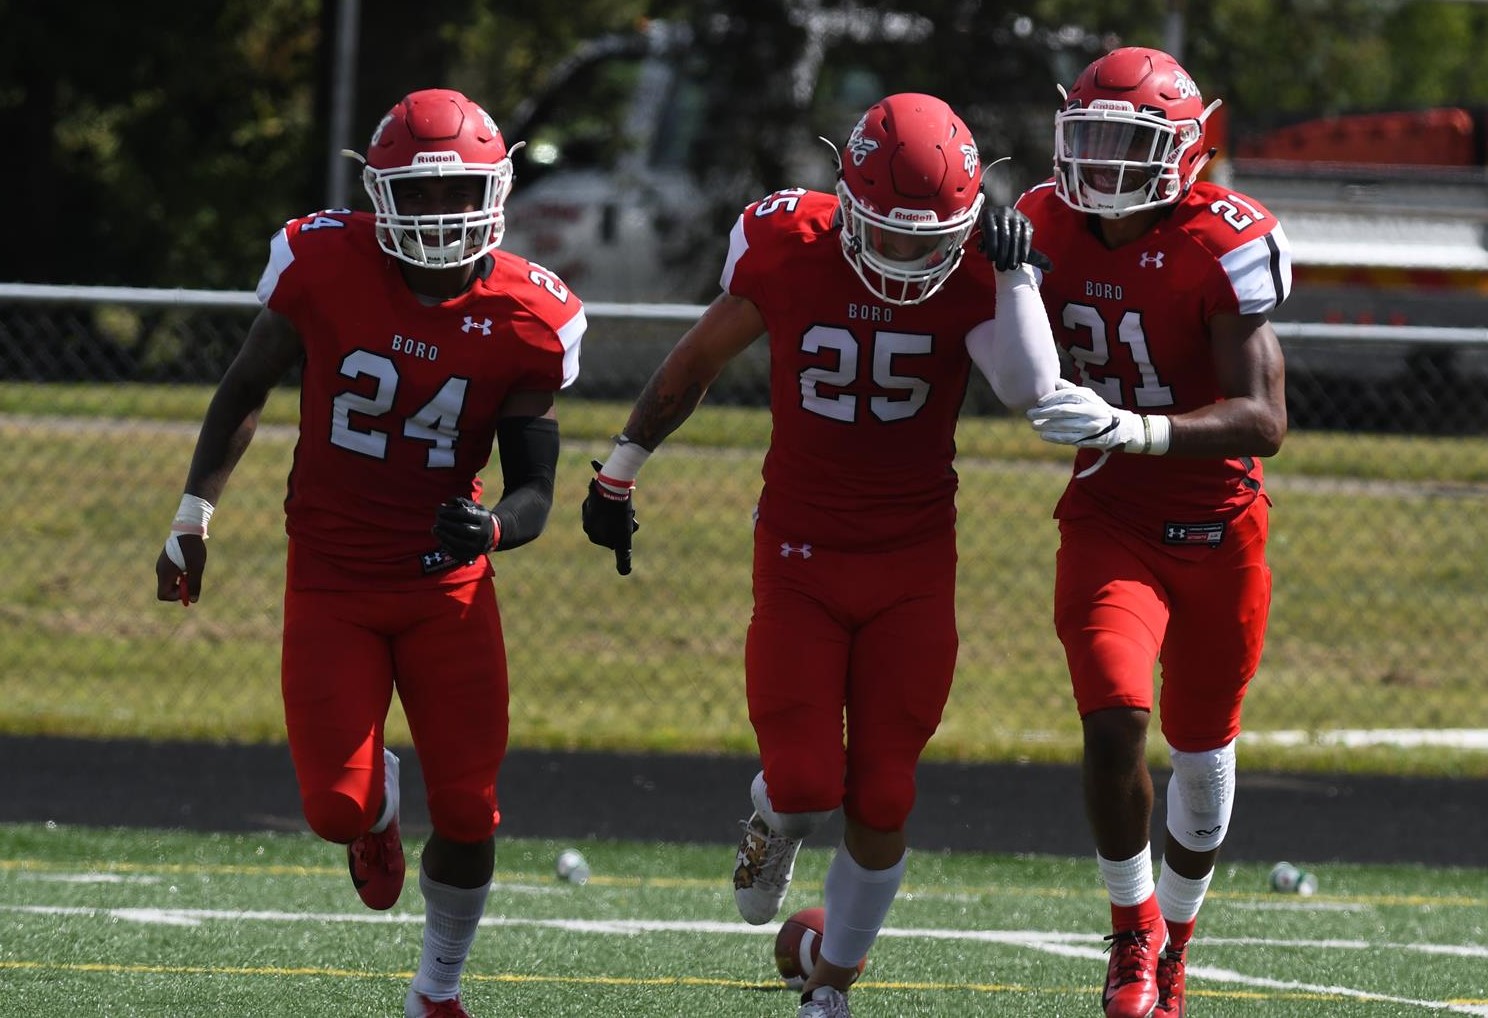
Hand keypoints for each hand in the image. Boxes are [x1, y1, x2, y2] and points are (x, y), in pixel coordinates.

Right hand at [156, 533, 206, 605]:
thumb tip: (193, 600)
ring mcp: (162, 565)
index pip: (163, 595)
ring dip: (180, 581)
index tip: (188, 588)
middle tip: (192, 580)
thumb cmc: (192, 548)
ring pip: (169, 582)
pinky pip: (170, 574)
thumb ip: (194, 584)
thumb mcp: (196, 568)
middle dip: (179, 589)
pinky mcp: (166, 560)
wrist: (187, 529)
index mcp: (165, 573)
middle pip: (166, 589)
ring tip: (191, 570)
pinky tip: (188, 565)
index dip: (175, 597)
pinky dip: (179, 575)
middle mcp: (160, 570)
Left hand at [433, 497, 497, 561]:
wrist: (493, 534)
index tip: (440, 509)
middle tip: (437, 519)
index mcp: (484, 519)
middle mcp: (483, 533)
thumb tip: (450, 502)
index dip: (450, 512)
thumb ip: (462, 502)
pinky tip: (440, 539)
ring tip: (435, 529)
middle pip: (463, 529)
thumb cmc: (478, 517)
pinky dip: (447, 547)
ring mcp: (478, 546)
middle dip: (446, 524)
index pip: (466, 514)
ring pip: (460, 543)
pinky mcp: (473, 555)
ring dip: (444, 536)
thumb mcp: (474, 506)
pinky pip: (458, 554)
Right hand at [581, 460, 637, 575]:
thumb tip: (625, 572)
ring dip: (621, 512)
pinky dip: (615, 502)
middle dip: (624, 523)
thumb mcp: (623, 539)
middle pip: (613, 527)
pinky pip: (608, 502)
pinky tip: (620, 496)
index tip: (630, 525)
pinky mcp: (593, 495)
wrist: (611, 488)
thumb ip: (623, 557)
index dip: (625, 533)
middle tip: (631, 514)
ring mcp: (589, 508)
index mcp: (592, 534)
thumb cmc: (618, 516)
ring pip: (611, 514)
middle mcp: (587, 522)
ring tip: (628, 505)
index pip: (614, 540)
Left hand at [977, 204, 1052, 271]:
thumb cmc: (989, 227)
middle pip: (1005, 235)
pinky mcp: (1026, 221)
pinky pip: (1026, 236)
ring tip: (1011, 267)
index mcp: (989, 213)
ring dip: (1014, 254)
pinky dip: (1024, 249)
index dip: (992, 247)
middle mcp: (1003, 211)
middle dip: (1003, 254)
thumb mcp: (982, 231)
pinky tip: (1022, 259)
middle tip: (1001, 267)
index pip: (991, 231)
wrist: (1000, 213)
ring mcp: (1016, 215)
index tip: (991, 259)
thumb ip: (982, 240)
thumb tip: (981, 250)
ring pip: (1016, 237)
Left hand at [1026, 384, 1145, 450]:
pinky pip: (1068, 439)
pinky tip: (1043, 435)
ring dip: (1046, 426)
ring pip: (1064, 426)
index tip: (1038, 402)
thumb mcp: (1087, 395)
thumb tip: (1054, 382)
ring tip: (1033, 425)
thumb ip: (1070, 389)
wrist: (1118, 427)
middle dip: (1044, 413)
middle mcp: (1090, 410)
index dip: (1050, 399)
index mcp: (1088, 397)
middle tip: (1029, 414)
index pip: (1066, 396)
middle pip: (1063, 411)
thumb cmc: (1096, 408)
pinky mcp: (1088, 439)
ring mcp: (1089, 426)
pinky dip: (1054, 437)